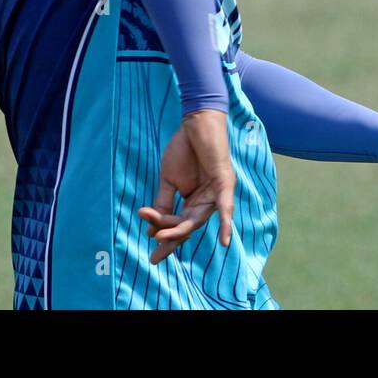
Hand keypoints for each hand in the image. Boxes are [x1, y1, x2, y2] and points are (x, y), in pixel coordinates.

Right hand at [137, 109, 235, 263]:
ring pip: (197, 219)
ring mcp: (217, 194)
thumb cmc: (183, 149)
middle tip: (154, 253)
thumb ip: (163, 202)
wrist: (195, 124)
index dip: (165, 238)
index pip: (178, 225)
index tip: (151, 252)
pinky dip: (225, 224)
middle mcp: (207, 202)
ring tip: (162, 236)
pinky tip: (224, 241)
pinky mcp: (224, 184)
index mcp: (193, 202)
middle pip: (187, 226)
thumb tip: (152, 225)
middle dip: (170, 240)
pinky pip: (225, 207)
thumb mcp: (168, 180)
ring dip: (179, 230)